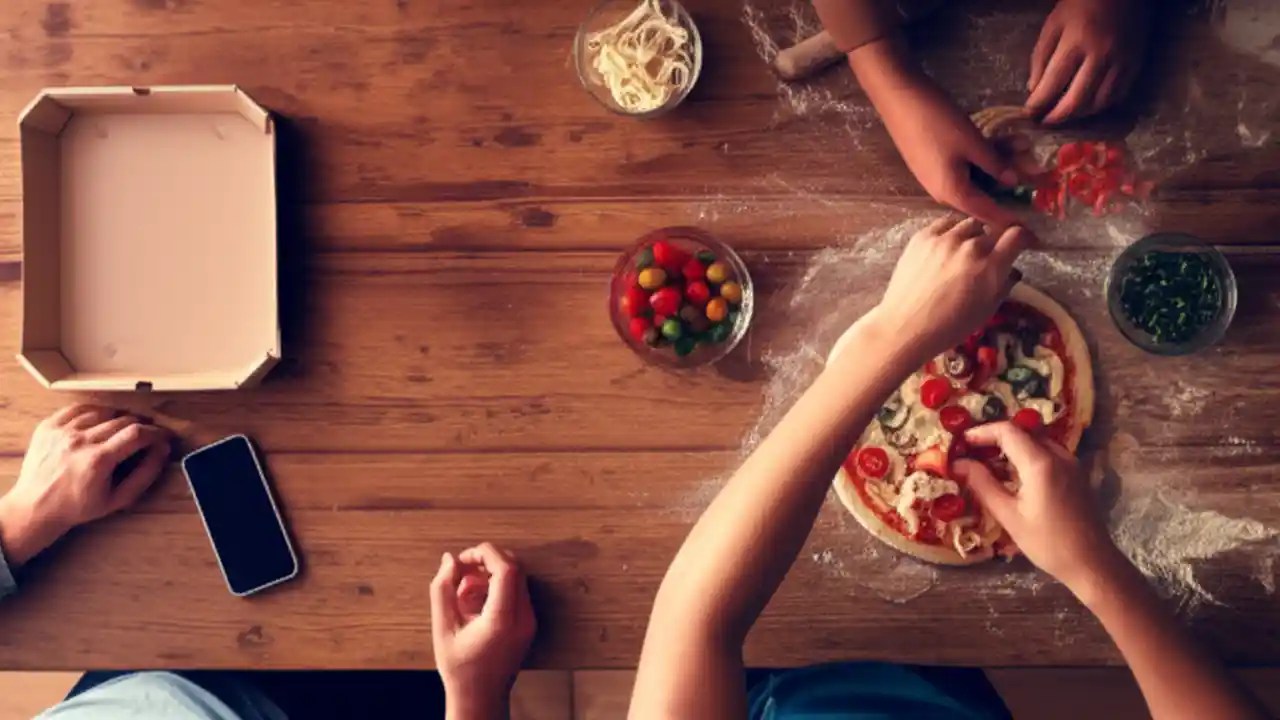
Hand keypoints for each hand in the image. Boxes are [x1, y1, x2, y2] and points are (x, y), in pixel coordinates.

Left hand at [0, 405, 170, 566]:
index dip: (156, 432)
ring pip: (103, 411)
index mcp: (98, 461)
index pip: (137, 433)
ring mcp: (62, 432)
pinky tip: (100, 420)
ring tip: (122, 429)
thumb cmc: (77, 507)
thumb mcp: (118, 499)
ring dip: (118, 417)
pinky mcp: (48, 426)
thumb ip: (145, 474)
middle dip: (141, 425)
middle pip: (123, 420)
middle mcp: (80, 442)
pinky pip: (78, 408)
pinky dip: (94, 410)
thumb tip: (162, 450)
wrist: (36, 507)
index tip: (163, 435)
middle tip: (145, 434)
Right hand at [432, 543, 535, 719]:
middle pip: (515, 568)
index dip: (486, 553)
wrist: (481, 698)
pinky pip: (516, 591)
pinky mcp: (528, 623)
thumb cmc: (460, 669)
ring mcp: (529, 621)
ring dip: (490, 574)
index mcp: (503, 620)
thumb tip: (449, 559)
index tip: (464, 557)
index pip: (507, 570)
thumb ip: (442, 590)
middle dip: (486, 560)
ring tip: (463, 592)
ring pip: (516, 577)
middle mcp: (523, 619)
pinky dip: (496, 587)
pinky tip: (474, 603)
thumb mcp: (442, 629)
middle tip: (461, 570)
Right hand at [850, 38, 1021, 225]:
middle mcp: (944, 191)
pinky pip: (965, 166)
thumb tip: (1013, 182)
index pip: (987, 214)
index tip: (1030, 230)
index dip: (1009, 219)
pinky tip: (1002, 139)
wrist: (899, 99)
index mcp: (953, 193)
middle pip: (984, 193)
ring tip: (1022, 142)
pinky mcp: (934, 163)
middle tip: (1036, 166)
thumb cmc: (937, 122)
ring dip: (999, 161)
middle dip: (1010, 179)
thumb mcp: (973, 143)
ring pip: (976, 176)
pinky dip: (983, 156)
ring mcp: (938, 177)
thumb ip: (995, 165)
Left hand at [869, 216, 1031, 360]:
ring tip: (966, 250)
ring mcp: (944, 239)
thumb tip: (1013, 269)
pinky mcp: (922, 237)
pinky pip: (945, 223)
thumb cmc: (949, 327)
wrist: (905, 327)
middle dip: (996, 240)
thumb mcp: (986, 311)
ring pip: (970, 223)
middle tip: (989, 254)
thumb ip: (1004, 285)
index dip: (1023, 237)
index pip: (1017, 235)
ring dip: (974, 234)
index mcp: (990, 267)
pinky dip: (952, 231)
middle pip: (993, 229)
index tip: (1023, 243)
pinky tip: (948, 245)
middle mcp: (970, 248)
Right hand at [953, 422, 1118, 591]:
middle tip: (972, 451)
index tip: (961, 443)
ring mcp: (1071, 464)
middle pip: (1023, 431)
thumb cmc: (1047, 543)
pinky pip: (1048, 453)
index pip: (1008, 431)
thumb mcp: (1009, 516)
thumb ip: (983, 484)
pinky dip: (1027, 455)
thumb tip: (958, 464)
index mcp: (1041, 463)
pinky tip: (1014, 475)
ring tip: (988, 463)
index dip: (982, 432)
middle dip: (995, 437)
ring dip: (1012, 446)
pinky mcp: (1076, 474)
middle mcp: (1059, 455)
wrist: (1092, 563)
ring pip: (1036, 441)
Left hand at [1027, 0, 1149, 123]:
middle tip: (1045, 121)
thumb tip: (1034, 90)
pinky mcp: (1135, 64)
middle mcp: (1100, 56)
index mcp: (1075, 44)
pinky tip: (1087, 105)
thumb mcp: (1052, 26)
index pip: (1051, 85)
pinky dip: (1100, 106)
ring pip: (1098, 104)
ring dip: (1078, 115)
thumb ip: (1040, 58)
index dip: (1038, 104)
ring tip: (1064, 114)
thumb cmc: (1080, 5)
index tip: (1029, 113)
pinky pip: (1117, 96)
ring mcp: (1121, 62)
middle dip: (1057, 117)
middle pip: (1076, 102)